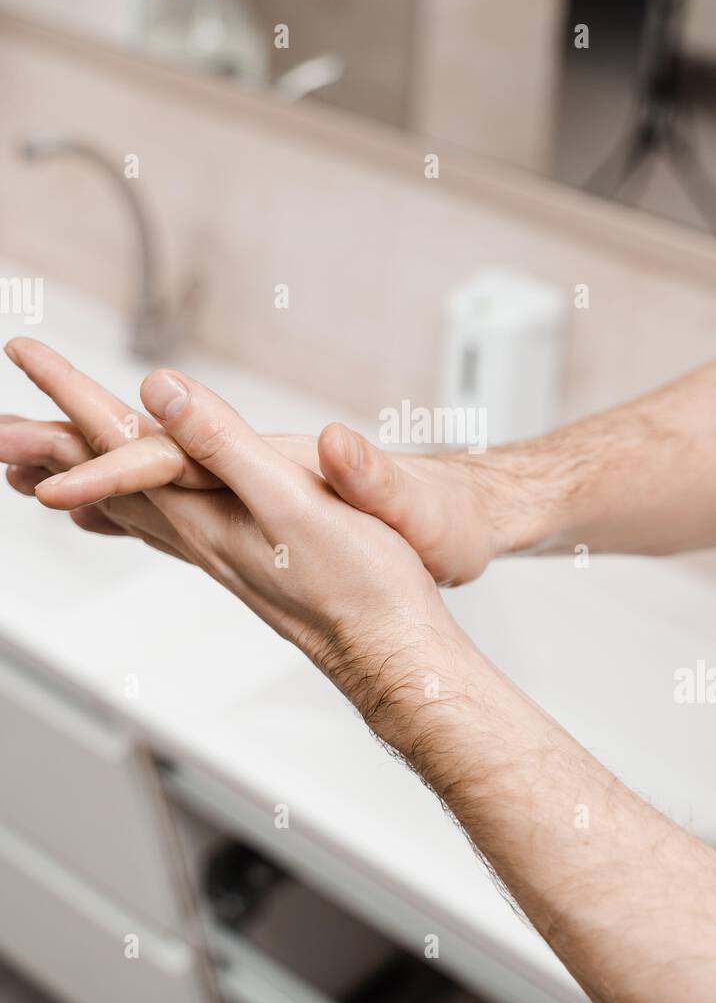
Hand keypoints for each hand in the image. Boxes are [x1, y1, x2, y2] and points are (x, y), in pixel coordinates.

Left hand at [1, 340, 460, 714]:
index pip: (117, 439)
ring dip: (77, 477)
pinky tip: (123, 517)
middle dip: (49, 441)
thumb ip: (224, 445)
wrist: (391, 651)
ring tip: (33, 468)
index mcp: (202, 510)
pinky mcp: (240, 561)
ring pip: (123, 505)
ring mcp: (214, 552)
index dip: (68, 392)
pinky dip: (124, 510)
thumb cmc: (359, 585)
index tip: (23, 351)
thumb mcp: (293, 501)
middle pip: (102, 477)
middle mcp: (195, 534)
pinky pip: (158, 526)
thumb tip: (162, 393)